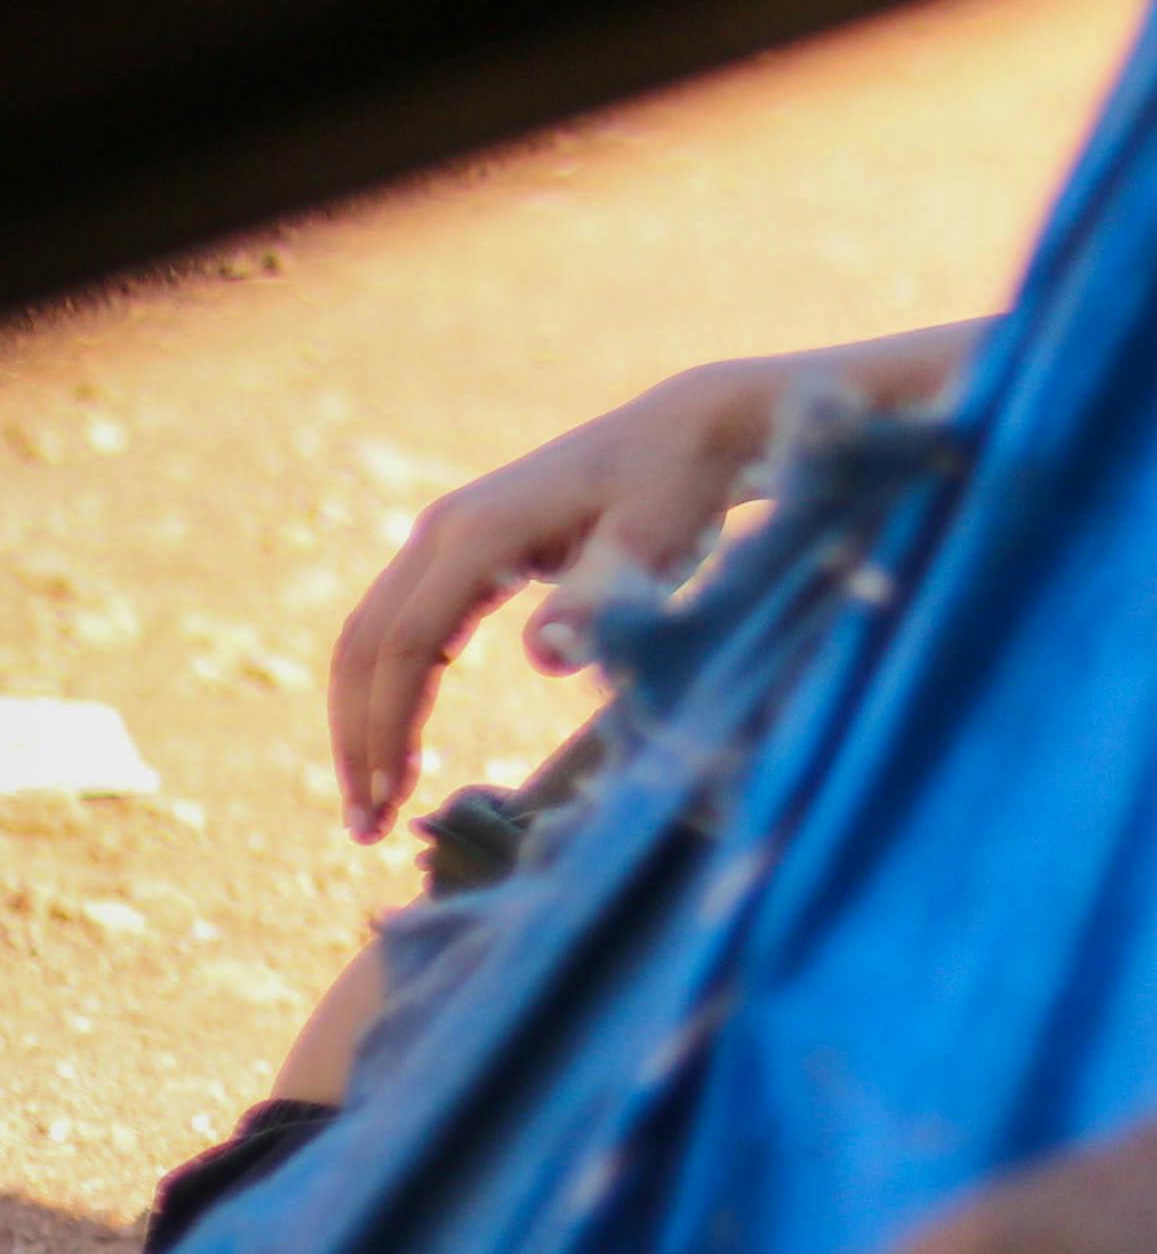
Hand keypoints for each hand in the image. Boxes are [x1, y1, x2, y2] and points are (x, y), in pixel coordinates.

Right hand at [324, 321, 984, 836]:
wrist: (700, 428)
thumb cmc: (686, 488)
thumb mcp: (659, 541)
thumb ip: (606, 594)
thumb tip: (547, 655)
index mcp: (476, 534)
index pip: (403, 647)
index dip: (387, 728)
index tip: (388, 802)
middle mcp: (446, 530)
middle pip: (366, 644)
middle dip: (358, 736)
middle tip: (365, 824)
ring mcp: (451, 535)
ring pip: (374, 635)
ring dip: (365, 716)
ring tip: (376, 799)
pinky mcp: (471, 549)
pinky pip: (406, 625)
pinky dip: (394, 686)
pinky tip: (406, 743)